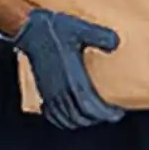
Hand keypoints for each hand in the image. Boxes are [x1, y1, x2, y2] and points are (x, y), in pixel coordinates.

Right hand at [13, 8, 124, 129]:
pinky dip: (62, 119)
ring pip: (66, 118)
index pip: (91, 107)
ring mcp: (50, 91)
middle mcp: (61, 89)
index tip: (117, 113)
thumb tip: (116, 43)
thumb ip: (99, 36)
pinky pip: (52, 113)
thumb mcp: (81, 29)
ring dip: (80, 121)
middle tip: (109, 114)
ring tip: (92, 116)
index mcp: (73, 78)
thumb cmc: (55, 29)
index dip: (106, 114)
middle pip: (80, 117)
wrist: (31, 29)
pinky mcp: (43, 89)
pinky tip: (68, 117)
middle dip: (96, 119)